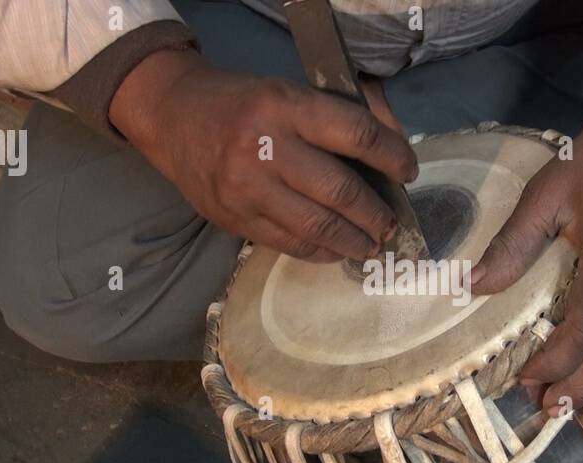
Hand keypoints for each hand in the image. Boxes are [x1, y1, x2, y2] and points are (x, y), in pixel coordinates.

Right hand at [109, 50, 416, 261]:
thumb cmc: (244, 102)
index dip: (393, 156)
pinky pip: (290, 245)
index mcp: (286, 107)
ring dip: (354, 241)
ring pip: (317, 228)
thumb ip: (344, 114)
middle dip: (376, 214)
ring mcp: (246, 189)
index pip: (357, 135)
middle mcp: (265, 148)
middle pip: (340, 191)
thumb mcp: (292, 91)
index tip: (408, 172)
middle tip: (391, 224)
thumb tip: (393, 147)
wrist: (173, 116)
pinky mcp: (234, 219)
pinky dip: (321, 252)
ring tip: (372, 244)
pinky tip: (337, 250)